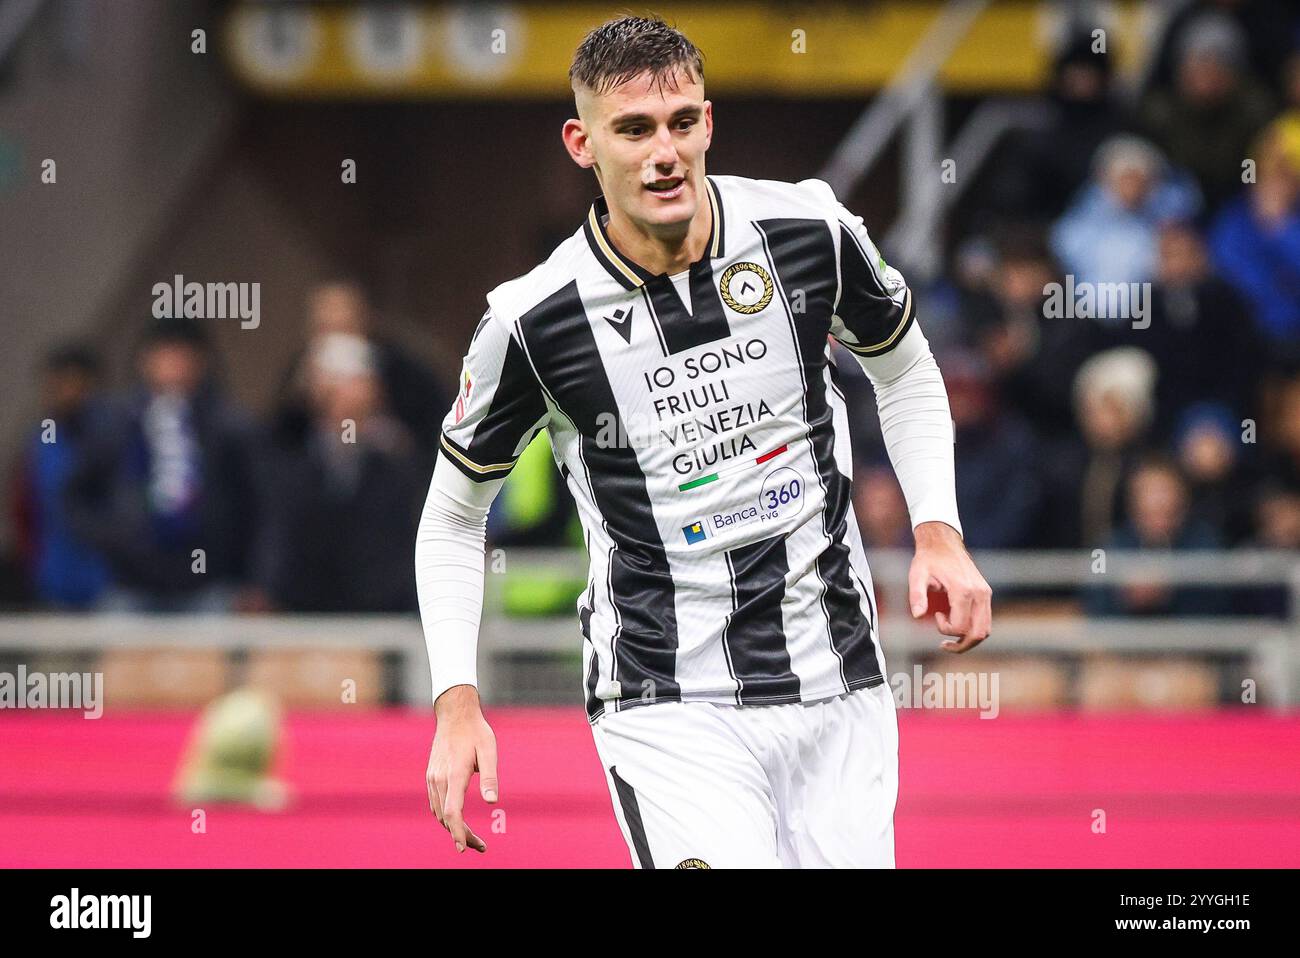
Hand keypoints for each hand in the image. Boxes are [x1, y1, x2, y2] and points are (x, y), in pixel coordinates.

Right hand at [426, 684, 497, 853]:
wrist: (454, 714)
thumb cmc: (476, 731)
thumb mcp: (489, 750)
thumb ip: (490, 776)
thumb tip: (493, 801)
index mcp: (454, 773)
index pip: (452, 811)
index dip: (458, 832)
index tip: (465, 847)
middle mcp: (439, 778)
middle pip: (446, 817)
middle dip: (461, 835)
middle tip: (480, 847)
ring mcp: (432, 777)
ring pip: (438, 812)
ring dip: (452, 827)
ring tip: (471, 837)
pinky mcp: (431, 775)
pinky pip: (435, 803)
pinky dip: (445, 816)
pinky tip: (457, 820)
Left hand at [908, 521, 991, 652]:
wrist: (943, 542)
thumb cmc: (928, 559)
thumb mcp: (917, 575)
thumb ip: (917, 595)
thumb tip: (917, 616)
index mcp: (963, 590)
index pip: (960, 626)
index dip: (945, 630)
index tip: (935, 616)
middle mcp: (979, 593)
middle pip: (979, 633)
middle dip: (961, 645)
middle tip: (944, 645)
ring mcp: (985, 593)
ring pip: (985, 629)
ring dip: (968, 639)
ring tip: (950, 638)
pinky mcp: (985, 593)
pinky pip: (985, 620)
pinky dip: (973, 629)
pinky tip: (957, 624)